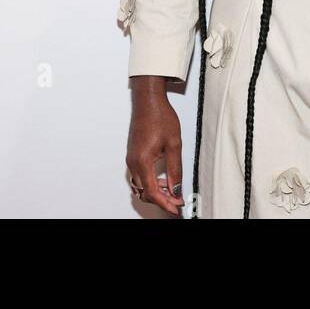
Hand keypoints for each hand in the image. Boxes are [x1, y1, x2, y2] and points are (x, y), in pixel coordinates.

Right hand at [126, 76, 185, 216]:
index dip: (165, 204)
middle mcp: (133, 162)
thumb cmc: (160, 116)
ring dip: (156, 192)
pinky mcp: (133, 155)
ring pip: (141, 186)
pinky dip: (151, 183)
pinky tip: (163, 180)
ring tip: (173, 192)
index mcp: (142, 161)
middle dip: (161, 200)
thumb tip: (176, 188)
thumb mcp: (174, 144)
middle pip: (145, 192)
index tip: (176, 208)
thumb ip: (175, 169)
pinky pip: (140, 176)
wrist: (148, 101)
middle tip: (177, 202)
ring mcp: (131, 159)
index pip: (152, 192)